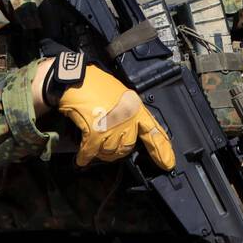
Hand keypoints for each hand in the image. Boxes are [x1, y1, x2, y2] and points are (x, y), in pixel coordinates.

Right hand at [40, 55, 175, 169]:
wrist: (75, 79)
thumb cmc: (94, 84)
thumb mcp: (119, 94)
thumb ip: (126, 112)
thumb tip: (123, 131)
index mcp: (136, 107)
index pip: (153, 131)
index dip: (161, 150)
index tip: (167, 164)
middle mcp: (128, 117)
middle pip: (127, 146)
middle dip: (116, 150)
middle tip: (105, 146)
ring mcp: (113, 125)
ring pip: (110, 151)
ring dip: (101, 153)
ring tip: (93, 148)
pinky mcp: (96, 131)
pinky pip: (92, 151)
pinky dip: (85, 156)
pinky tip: (82, 158)